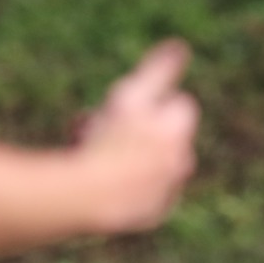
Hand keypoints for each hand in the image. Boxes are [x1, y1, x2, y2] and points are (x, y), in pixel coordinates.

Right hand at [74, 40, 199, 232]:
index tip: (119, 105)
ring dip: (119, 152)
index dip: (146, 101)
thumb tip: (179, 46)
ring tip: (83, 147)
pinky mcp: (150, 215)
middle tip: (92, 122)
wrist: (89, 200)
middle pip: (157, 134)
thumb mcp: (128, 96)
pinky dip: (120, 182)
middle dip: (128, 126)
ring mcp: (167, 192)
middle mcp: (180, 163)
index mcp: (179, 133)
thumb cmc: (108, 141)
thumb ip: (157, 71)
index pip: (176, 103)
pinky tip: (92, 178)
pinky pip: (136, 192)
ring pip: (145, 163)